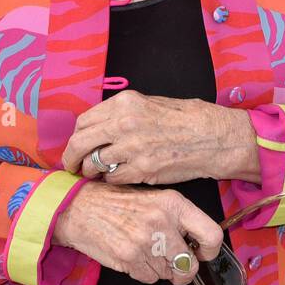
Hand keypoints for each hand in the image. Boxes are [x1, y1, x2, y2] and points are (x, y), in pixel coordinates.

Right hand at [51, 180, 222, 284]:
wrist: (80, 207)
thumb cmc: (118, 203)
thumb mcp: (154, 199)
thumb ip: (179, 219)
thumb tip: (198, 245)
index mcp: (174, 203)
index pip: (211, 234)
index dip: (210, 251)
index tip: (201, 254)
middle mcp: (162, 221)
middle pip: (190, 265)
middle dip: (183, 270)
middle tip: (173, 263)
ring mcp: (145, 241)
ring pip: (168, 274)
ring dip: (159, 269)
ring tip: (144, 251)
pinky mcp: (129, 258)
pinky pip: (149, 278)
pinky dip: (143, 272)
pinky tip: (133, 256)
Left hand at [61, 90, 260, 184]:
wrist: (213, 137)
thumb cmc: (187, 118)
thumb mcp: (152, 103)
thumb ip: (123, 113)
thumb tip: (100, 126)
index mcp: (125, 103)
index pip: (84, 121)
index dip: (76, 136)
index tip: (76, 144)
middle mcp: (124, 123)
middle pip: (80, 143)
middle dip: (71, 157)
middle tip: (71, 166)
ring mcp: (132, 148)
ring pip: (94, 164)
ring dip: (92, 171)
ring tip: (95, 173)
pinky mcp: (141, 170)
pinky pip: (112, 179)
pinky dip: (111, 180)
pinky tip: (118, 178)